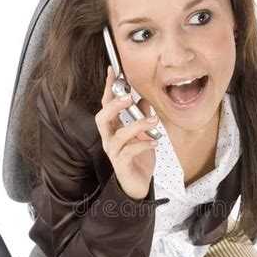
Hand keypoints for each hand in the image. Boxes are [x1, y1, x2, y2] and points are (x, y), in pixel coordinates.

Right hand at [95, 65, 159, 200]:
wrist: (138, 184)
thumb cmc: (139, 159)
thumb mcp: (143, 134)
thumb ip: (142, 117)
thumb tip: (144, 100)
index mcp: (113, 129)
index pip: (106, 105)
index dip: (108, 88)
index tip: (112, 71)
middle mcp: (109, 139)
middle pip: (101, 118)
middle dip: (113, 106)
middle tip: (128, 98)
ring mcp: (113, 152)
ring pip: (117, 135)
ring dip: (136, 125)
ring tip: (153, 121)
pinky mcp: (121, 164)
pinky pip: (129, 152)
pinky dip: (143, 144)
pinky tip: (154, 142)